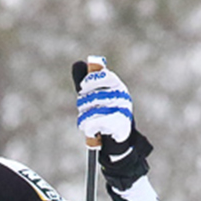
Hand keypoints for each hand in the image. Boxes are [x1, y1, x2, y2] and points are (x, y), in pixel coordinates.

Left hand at [71, 58, 151, 190]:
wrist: (117, 137)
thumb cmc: (104, 113)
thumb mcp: (94, 95)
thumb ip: (85, 81)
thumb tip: (78, 63)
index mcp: (116, 85)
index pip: (105, 76)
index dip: (91, 81)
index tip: (82, 87)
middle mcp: (122, 95)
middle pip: (94, 95)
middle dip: (83, 103)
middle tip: (82, 109)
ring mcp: (123, 110)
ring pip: (93, 110)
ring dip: (83, 118)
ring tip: (83, 122)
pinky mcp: (121, 124)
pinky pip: (98, 123)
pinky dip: (89, 127)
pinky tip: (89, 130)